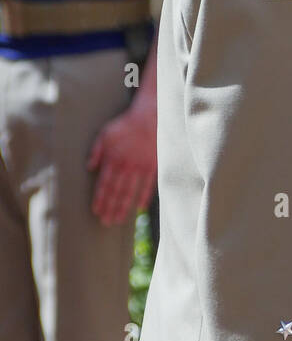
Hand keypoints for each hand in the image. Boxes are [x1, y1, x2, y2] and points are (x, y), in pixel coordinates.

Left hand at [86, 97, 156, 225]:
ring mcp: (141, 168)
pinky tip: (138, 209)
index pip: (104, 184)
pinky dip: (143, 197)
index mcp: (113, 159)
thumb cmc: (125, 125)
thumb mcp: (104, 134)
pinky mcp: (153, 166)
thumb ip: (96, 151)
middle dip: (110, 208)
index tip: (96, 211)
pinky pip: (148, 185)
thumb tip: (89, 167)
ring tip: (118, 220)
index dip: (100, 199)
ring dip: (124, 208)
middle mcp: (126, 166)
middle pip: (117, 192)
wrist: (149, 117)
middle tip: (106, 222)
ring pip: (131, 192)